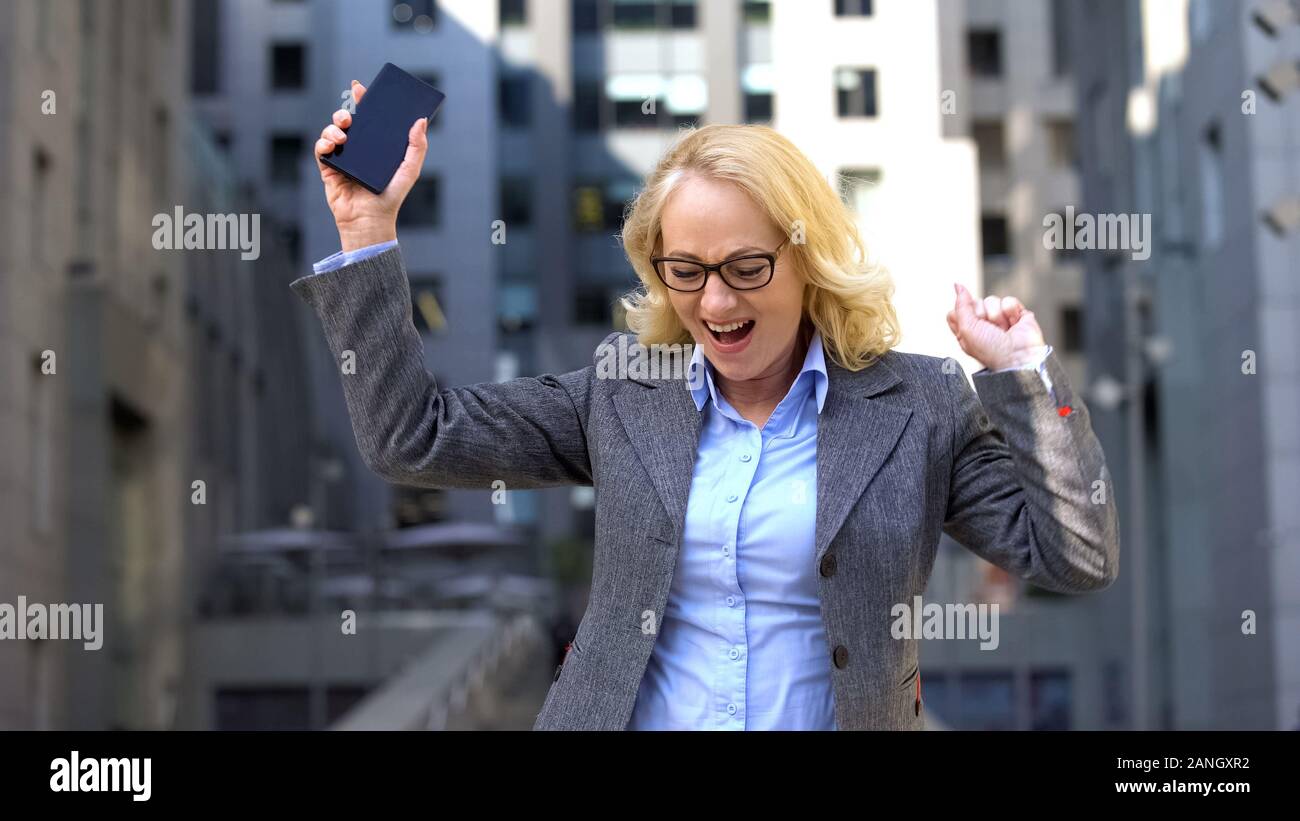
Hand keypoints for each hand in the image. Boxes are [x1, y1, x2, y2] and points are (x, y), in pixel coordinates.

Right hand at [315, 80, 429, 251]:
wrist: (371, 220)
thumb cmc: (391, 197)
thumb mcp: (409, 170)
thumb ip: (417, 146)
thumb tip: (420, 120)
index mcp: (375, 145)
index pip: (368, 117)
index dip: (362, 100)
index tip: (359, 87)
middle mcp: (358, 148)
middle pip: (347, 121)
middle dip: (345, 112)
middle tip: (350, 116)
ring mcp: (342, 157)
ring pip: (331, 131)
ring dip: (334, 127)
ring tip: (343, 135)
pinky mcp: (328, 168)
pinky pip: (321, 149)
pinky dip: (323, 143)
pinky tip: (331, 145)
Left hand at [946, 283, 1046, 370]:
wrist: (1018, 357)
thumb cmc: (990, 350)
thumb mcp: (967, 329)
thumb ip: (961, 306)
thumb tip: (958, 285)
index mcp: (967, 331)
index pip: (958, 309)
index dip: (964, 314)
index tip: (972, 327)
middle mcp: (983, 324)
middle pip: (975, 302)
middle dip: (982, 315)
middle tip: (991, 331)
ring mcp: (1000, 318)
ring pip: (992, 300)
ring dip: (997, 316)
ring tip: (1004, 331)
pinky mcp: (1016, 313)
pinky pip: (1008, 300)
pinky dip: (1011, 312)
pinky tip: (1014, 325)